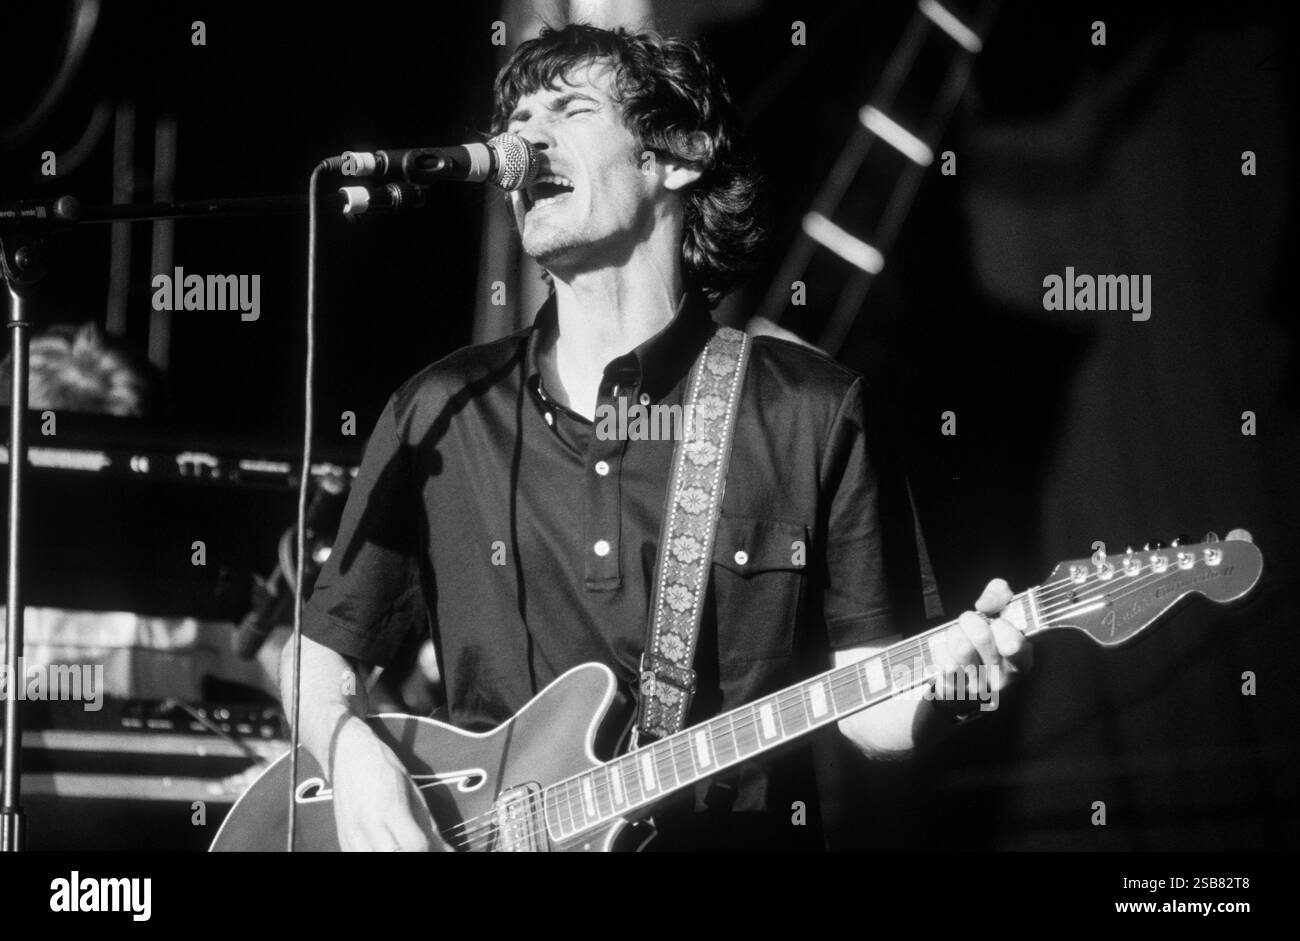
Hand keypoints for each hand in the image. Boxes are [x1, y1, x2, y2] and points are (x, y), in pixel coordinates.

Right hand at [330, 717, 447, 851]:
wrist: (346, 754)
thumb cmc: (383, 767)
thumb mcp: (413, 790)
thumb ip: (429, 824)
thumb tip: (447, 849)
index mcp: (390, 809)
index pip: (414, 846)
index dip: (428, 851)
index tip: (437, 849)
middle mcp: (368, 825)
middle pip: (395, 856)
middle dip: (413, 854)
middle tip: (420, 847)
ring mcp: (352, 835)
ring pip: (374, 860)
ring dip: (394, 854)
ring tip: (402, 845)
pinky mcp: (343, 840)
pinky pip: (360, 857)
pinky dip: (376, 854)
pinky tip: (386, 847)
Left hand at [932, 578, 1032, 718]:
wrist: (969, 680)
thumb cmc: (989, 641)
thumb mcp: (1004, 614)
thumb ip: (1000, 595)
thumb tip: (984, 604)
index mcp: (1021, 663)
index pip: (1013, 643)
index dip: (1001, 624)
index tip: (997, 623)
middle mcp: (1002, 680)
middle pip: (982, 637)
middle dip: (970, 620)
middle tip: (969, 622)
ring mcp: (977, 688)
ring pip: (960, 646)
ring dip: (954, 633)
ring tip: (958, 636)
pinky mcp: (953, 692)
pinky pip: (941, 659)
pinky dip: (940, 648)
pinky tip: (947, 651)